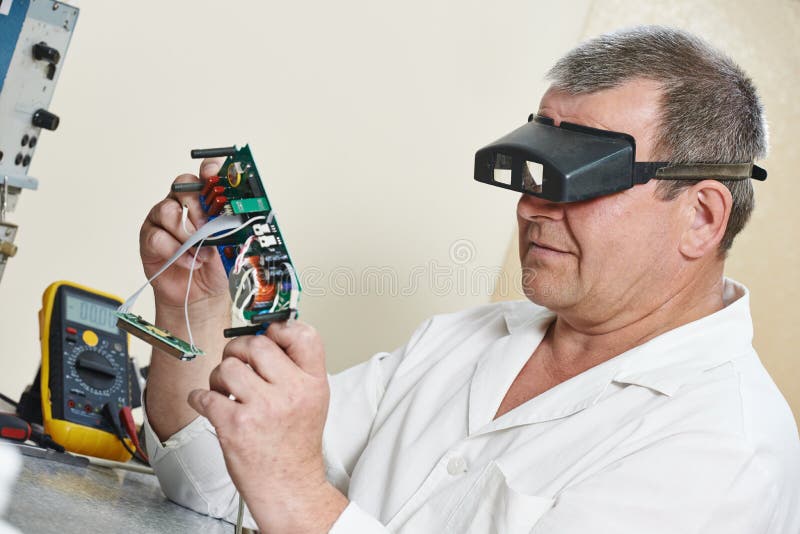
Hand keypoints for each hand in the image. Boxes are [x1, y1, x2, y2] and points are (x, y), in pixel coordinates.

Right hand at [139, 158, 228, 310]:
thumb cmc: (217, 266)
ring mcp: (164, 220)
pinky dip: (176, 252)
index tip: (214, 175)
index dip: (209, 169)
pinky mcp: (150, 239)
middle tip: (209, 228)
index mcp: (206, 200)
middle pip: (183, 185)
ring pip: (167, 210)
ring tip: (201, 254)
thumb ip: (234, 228)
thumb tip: (239, 218)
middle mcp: (183, 204)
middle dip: (198, 207)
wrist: (202, 293)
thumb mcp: (234, 245)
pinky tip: (189, 262)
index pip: (206, 172)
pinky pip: (157, 237)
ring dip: (187, 234)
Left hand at [187, 320, 347, 532]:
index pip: (303, 335)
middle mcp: (291, 392)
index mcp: (312, 383)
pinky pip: (205, 395)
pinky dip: (200, 398)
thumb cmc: (296, 443)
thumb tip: (268, 334)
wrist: (289, 485)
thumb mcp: (313, 399)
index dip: (280, 328)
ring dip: (219, 377)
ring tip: (226, 392)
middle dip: (239, 351)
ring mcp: (263, 408)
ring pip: (228, 367)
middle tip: (238, 364)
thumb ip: (296, 367)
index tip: (267, 335)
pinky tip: (209, 405)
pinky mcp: (235, 425)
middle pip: (256, 345)